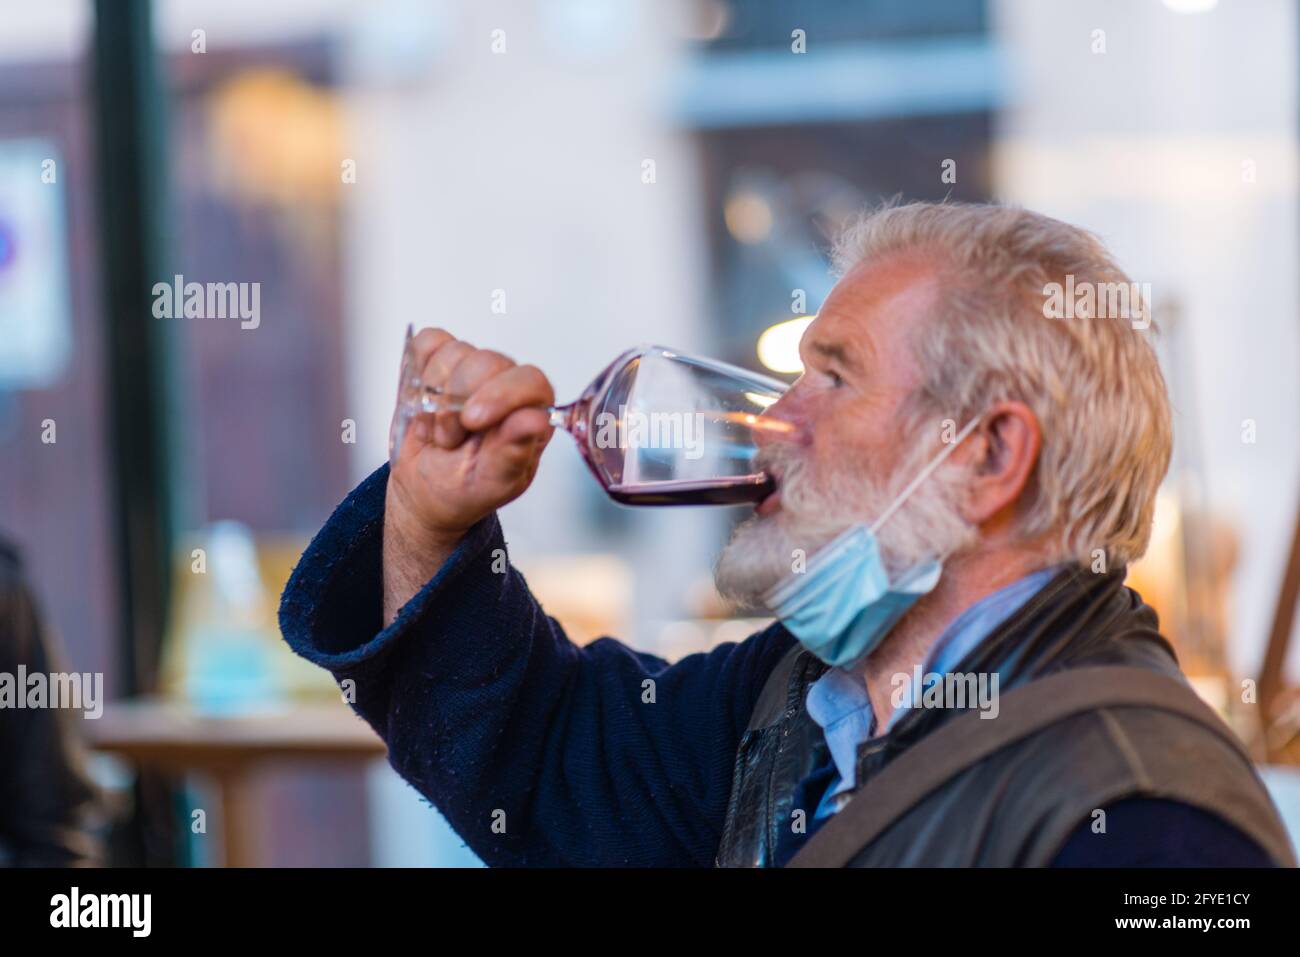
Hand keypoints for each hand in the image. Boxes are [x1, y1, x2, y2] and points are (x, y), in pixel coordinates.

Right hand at [383, 328, 554, 620]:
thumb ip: (513, 455)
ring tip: (438, 432)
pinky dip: (418, 373)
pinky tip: (422, 407)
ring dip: (437, 398)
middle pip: (488, 363)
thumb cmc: (465, 497)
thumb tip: (537, 418)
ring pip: (455, 353)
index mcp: (530, 413)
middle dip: (461, 406)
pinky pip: (428, 344)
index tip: (477, 423)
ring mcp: (473, 370)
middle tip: (451, 442)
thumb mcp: (489, 489)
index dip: (502, 395)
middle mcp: (508, 386)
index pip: (531, 381)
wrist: (421, 497)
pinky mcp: (438, 360)